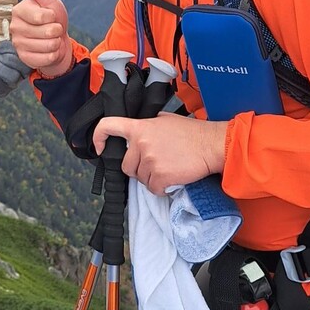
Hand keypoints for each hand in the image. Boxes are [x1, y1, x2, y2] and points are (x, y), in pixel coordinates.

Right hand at [9, 0, 72, 76]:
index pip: (41, 16)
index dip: (52, 17)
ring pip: (47, 46)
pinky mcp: (23, 58)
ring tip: (50, 39)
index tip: (51, 15)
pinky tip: (48, 50)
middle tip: (52, 29)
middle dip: (56, 31)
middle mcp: (14, 27)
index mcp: (19, 10)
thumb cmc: (51, 18)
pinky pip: (45, 58)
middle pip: (46, 32)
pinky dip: (53, 54)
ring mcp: (18, 43)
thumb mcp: (47, 0)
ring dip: (55, 43)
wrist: (55, 40)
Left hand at [93, 112, 228, 193]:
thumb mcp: (165, 120)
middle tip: (157, 164)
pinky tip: (173, 178)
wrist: (211, 145)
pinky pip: (154, 189)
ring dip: (153, 178)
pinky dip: (163, 188)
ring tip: (169, 168)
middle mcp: (141, 143)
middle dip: (139, 169)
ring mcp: (149, 160)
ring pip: (141, 179)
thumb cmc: (192, 133)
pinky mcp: (160, 176)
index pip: (108, 126)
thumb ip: (148, 126)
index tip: (99, 148)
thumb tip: (141, 132)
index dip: (98, 137)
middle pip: (127, 166)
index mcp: (139, 127)